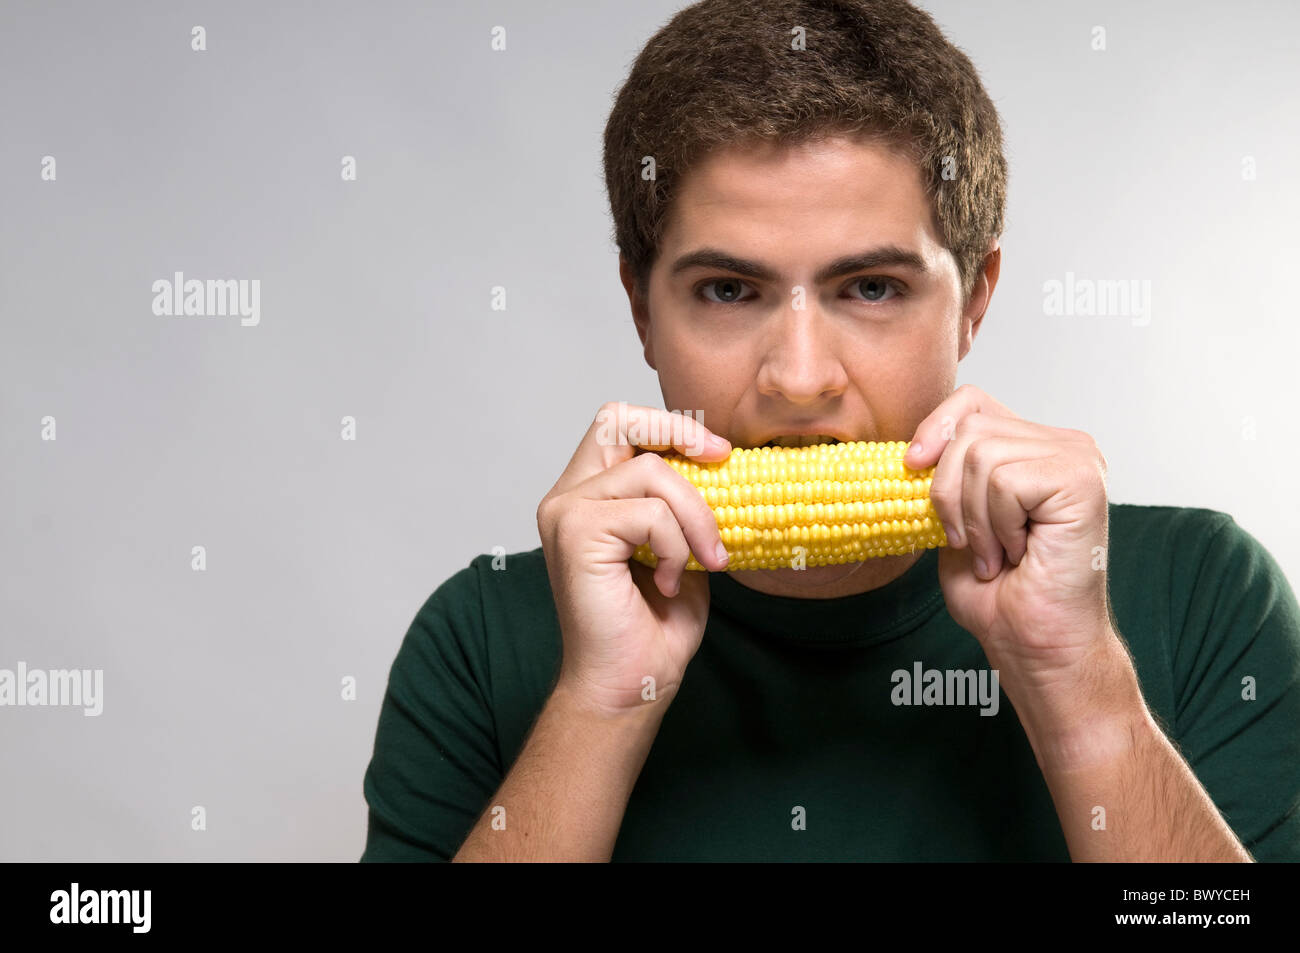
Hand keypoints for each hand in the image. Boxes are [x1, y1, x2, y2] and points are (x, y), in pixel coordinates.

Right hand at [536, 402, 731, 715]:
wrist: (629, 685)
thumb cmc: (654, 627)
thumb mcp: (683, 548)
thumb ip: (685, 504)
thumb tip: (726, 462)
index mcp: (589, 495)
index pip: (621, 424)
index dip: (671, 425)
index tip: (719, 454)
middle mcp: (568, 497)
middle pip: (618, 419)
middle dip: (678, 431)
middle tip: (721, 462)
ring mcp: (566, 513)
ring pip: (649, 470)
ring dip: (695, 514)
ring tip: (704, 560)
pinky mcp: (575, 535)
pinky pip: (648, 513)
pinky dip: (676, 546)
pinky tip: (669, 582)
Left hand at [905, 385, 1113, 693]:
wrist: (1033, 644)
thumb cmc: (999, 594)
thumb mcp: (954, 521)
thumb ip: (943, 476)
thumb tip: (912, 449)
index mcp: (1033, 447)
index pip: (971, 402)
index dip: (935, 428)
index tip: (911, 468)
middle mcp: (1063, 445)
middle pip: (970, 428)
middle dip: (949, 492)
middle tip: (974, 544)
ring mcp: (1077, 459)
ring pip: (982, 454)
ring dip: (974, 518)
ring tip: (998, 554)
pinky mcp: (1081, 480)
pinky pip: (1005, 481)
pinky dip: (996, 525)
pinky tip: (1019, 553)